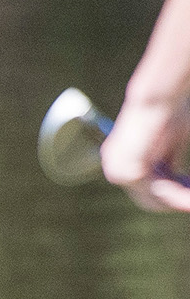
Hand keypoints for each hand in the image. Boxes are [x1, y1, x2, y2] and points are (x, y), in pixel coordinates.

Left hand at [103, 97, 189, 212]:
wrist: (158, 97)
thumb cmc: (167, 112)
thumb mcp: (168, 143)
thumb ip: (166, 163)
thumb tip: (175, 181)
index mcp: (120, 160)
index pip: (143, 188)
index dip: (168, 194)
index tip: (188, 193)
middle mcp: (115, 169)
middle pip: (148, 199)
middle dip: (174, 201)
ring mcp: (120, 173)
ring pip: (155, 199)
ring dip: (180, 201)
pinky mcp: (131, 174)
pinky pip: (160, 192)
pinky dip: (180, 197)